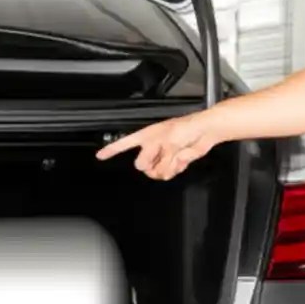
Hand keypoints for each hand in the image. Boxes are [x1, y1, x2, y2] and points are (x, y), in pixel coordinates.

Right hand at [94, 113, 218, 179]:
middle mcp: (152, 147)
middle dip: (152, 164)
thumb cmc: (186, 128)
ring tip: (175, 155)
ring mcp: (163, 156)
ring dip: (167, 167)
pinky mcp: (174, 163)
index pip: (123, 144)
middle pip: (141, 166)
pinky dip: (176, 168)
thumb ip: (155, 156)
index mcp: (146, 137)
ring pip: (155, 173)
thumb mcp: (166, 141)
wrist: (204, 132)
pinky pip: (168, 174)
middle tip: (164, 155)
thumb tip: (148, 167)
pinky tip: (181, 159)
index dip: (110, 150)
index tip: (99, 156)